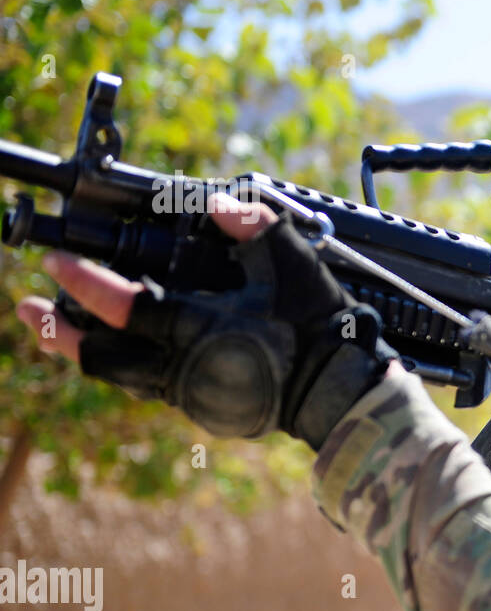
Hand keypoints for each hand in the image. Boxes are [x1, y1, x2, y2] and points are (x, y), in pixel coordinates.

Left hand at [16, 194, 397, 449]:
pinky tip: (129, 353)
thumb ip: (253, 225)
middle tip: (31, 309)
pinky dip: (129, 368)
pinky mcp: (208, 410)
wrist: (339, 390)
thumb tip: (216, 200)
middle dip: (60, 331)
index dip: (81, 282)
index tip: (56, 261)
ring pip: (121, 378)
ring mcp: (193, 394)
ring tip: (63, 334)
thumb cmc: (315, 325)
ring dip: (87, 353)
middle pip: (100, 357)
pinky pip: (153, 390)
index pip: (120, 305)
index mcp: (196, 328)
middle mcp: (183, 367)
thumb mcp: (292, 263)